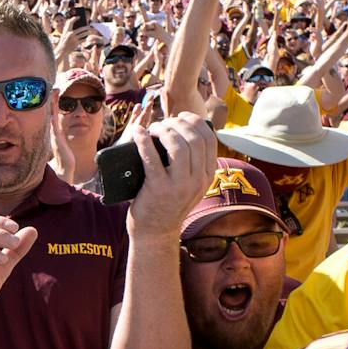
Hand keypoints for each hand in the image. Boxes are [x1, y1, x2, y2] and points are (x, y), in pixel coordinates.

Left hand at [122, 112, 218, 240]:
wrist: (155, 231)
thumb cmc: (168, 202)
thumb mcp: (190, 184)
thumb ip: (193, 163)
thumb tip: (186, 130)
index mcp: (206, 175)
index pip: (209, 139)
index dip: (195, 121)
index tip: (181, 117)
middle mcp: (197, 180)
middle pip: (194, 138)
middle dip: (177, 123)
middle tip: (163, 123)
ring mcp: (179, 185)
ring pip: (178, 145)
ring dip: (163, 130)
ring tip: (152, 129)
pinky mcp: (158, 189)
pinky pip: (152, 158)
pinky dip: (143, 141)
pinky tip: (138, 132)